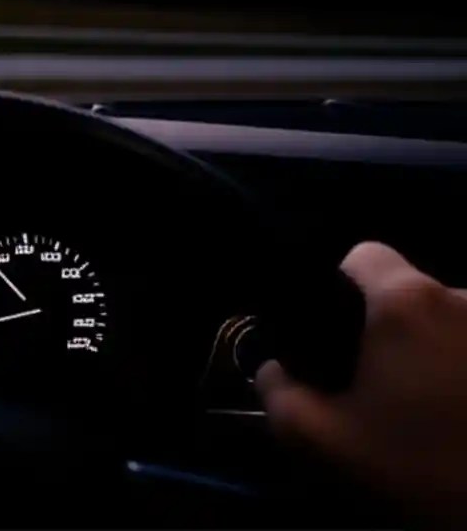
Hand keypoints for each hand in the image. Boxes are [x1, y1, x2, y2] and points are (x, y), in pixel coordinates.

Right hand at [257, 242, 466, 524]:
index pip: (364, 255)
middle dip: (390, 333)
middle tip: (377, 388)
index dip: (338, 288)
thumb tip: (274, 369)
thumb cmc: (414, 466)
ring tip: (426, 409)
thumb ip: (278, 392)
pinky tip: (456, 414)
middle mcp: (465, 300)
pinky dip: (460, 371)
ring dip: (435, 354)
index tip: (334, 337)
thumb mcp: (322, 442)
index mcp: (407, 304)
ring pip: (450, 325)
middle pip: (409, 295)